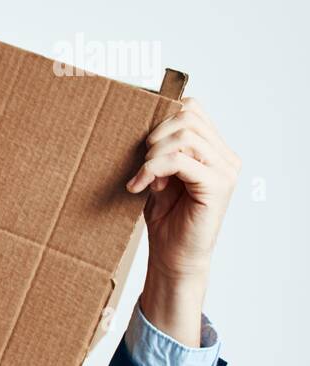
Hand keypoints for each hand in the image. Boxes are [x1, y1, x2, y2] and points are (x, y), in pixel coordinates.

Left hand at [126, 97, 239, 345]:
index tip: (142, 148)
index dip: (161, 119)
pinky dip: (152, 169)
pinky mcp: (217, 186)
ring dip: (154, 154)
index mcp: (214, 150)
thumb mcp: (158, 175)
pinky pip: (180, 161)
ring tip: (144, 177)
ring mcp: (225, 171)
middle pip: (188, 116)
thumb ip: (159, 149)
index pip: (192, 109)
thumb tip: (141, 122)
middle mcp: (225, 157)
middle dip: (155, 135)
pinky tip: (139, 187)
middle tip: (141, 163)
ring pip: (185, 135)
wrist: (173, 257)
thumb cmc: (166, 218)